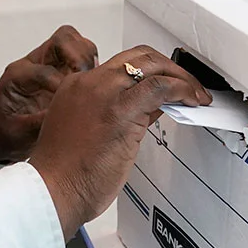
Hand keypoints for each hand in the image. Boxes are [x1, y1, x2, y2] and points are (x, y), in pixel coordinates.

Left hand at [0, 25, 98, 163]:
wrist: (2, 132)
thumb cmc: (6, 131)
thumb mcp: (17, 134)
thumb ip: (39, 124)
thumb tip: (63, 119)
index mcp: (17, 75)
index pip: (45, 71)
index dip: (62, 86)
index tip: (73, 104)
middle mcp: (33, 62)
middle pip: (62, 39)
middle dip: (80, 59)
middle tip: (89, 83)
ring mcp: (48, 62)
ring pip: (74, 41)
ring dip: (88, 58)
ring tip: (94, 83)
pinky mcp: (62, 67)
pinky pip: (82, 53)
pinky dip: (92, 64)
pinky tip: (94, 86)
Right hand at [28, 47, 208, 238]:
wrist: (52, 191)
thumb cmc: (66, 174)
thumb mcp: (89, 132)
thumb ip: (118, 113)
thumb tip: (151, 106)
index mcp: (77, 86)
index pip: (121, 65)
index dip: (149, 72)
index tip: (165, 84)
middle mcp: (89, 83)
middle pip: (138, 56)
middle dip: (168, 67)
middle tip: (186, 83)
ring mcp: (104, 94)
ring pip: (151, 65)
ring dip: (180, 77)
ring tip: (195, 93)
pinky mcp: (120, 111)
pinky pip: (161, 87)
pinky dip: (183, 89)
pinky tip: (192, 100)